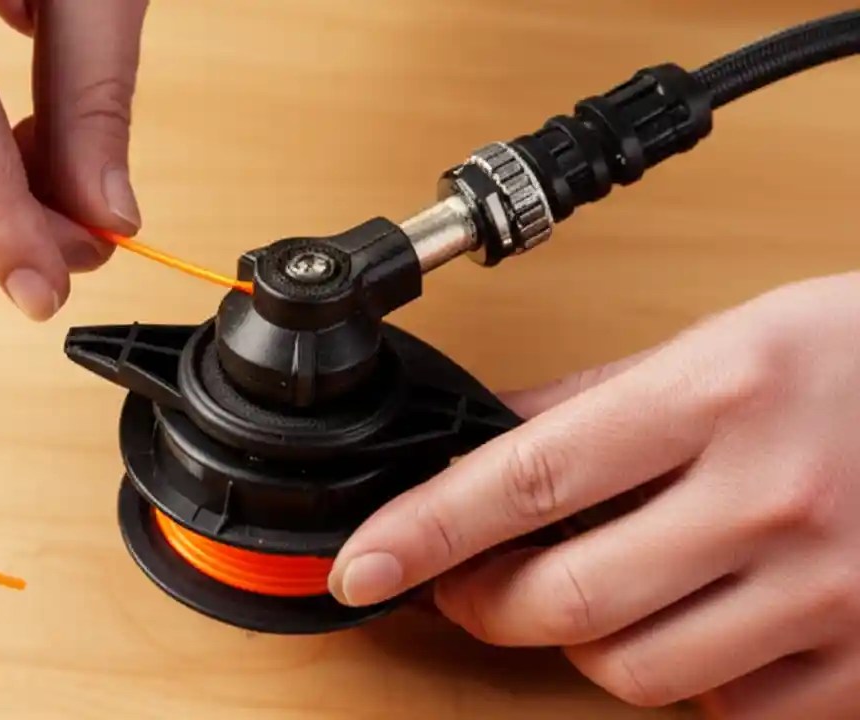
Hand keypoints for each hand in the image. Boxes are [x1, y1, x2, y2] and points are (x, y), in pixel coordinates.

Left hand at [328, 273, 859, 717]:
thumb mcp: (726, 340)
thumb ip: (595, 398)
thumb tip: (483, 434)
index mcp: (720, 393)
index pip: (527, 479)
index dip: (424, 531)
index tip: (361, 566)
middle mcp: (772, 497)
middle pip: (565, 601)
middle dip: (485, 604)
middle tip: (467, 583)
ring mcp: (828, 591)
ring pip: (635, 671)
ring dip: (583, 641)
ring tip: (595, 591)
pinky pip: (728, 709)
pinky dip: (689, 676)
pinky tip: (699, 620)